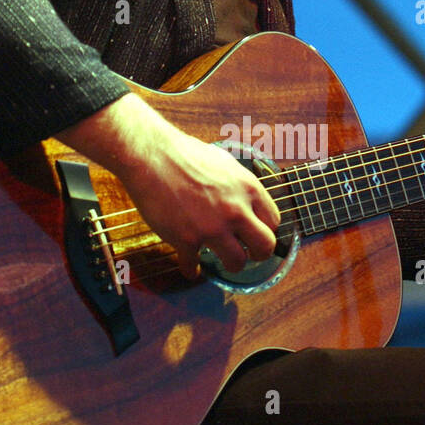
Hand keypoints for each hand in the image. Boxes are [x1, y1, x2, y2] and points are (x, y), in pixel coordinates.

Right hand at [60, 93, 279, 279]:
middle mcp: (235, 211)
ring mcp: (211, 228)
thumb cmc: (184, 154)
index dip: (265, 230)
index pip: (273, 221)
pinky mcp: (186, 239)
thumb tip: (247, 200)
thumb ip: (240, 185)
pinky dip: (192, 269)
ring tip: (222, 260)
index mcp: (247, 189)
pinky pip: (193, 266)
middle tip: (250, 255)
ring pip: (236, 263)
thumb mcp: (224, 163)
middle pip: (265, 247)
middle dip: (259, 255)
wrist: (151, 156)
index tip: (256, 234)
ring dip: (230, 265)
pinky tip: (192, 268)